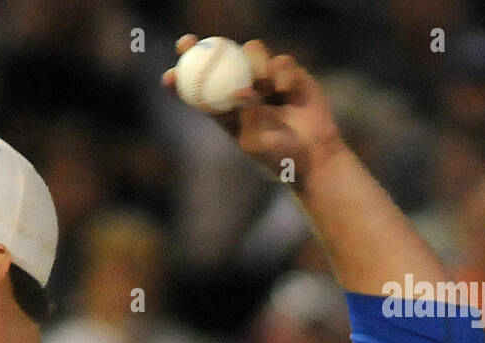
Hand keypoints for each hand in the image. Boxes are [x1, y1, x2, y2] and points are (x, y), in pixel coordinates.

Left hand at [162, 35, 346, 184]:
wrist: (314, 156)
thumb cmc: (279, 157)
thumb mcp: (256, 142)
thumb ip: (246, 115)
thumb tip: (239, 89)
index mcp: (225, 110)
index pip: (199, 90)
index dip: (182, 80)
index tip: (169, 76)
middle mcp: (243, 90)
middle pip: (220, 59)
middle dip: (202, 47)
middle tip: (188, 43)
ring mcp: (266, 79)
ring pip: (252, 52)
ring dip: (254, 63)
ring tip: (265, 87)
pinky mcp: (289, 74)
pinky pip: (281, 61)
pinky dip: (281, 73)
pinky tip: (286, 90)